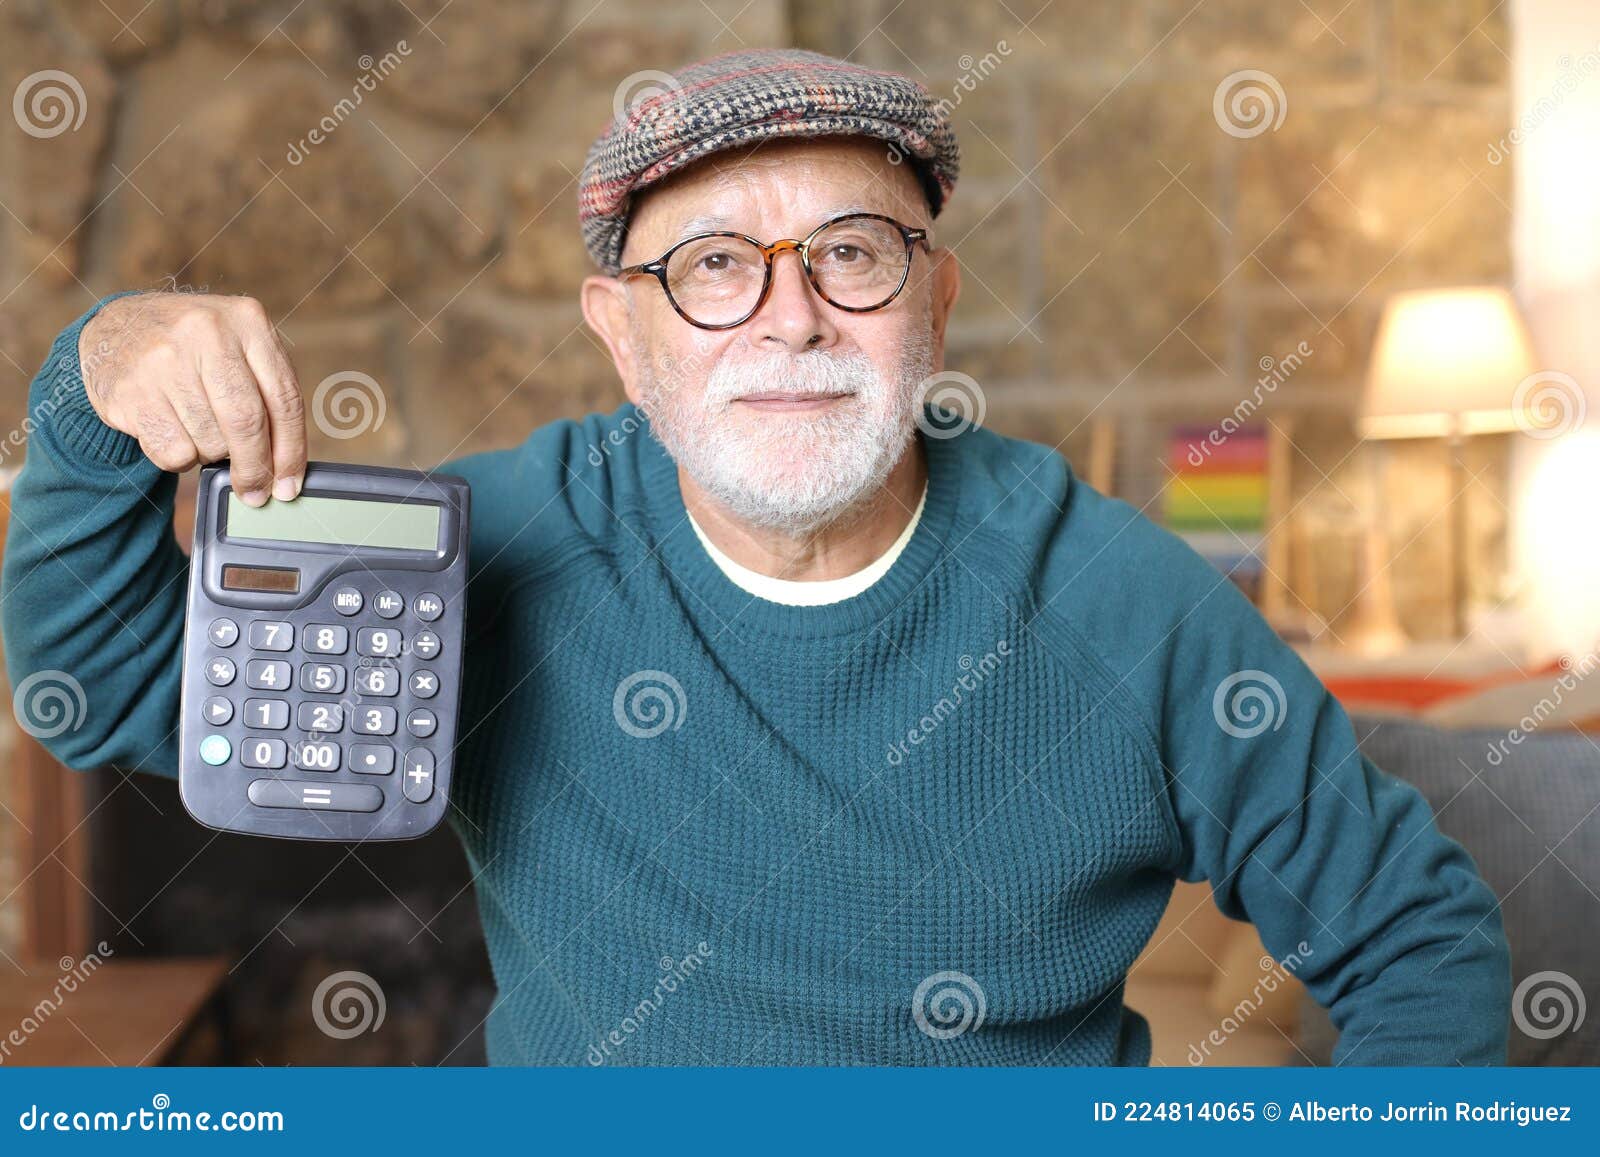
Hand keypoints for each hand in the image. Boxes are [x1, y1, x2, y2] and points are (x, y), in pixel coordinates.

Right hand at [78, 292, 306, 505]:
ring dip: (211, 454)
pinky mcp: (130, 391)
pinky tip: (174, 431)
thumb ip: (269, 393)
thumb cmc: (194, 348)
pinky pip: (173, 452)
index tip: (289, 484)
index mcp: (247, 320)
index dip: (291, 451)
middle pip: (247, 422)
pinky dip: (179, 458)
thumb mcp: (239, 347)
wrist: (117, 329)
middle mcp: (206, 332)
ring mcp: (163, 360)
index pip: (284, 399)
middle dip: (256, 468)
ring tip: (199, 430)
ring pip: (210, 441)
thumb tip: (285, 468)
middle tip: (255, 492)